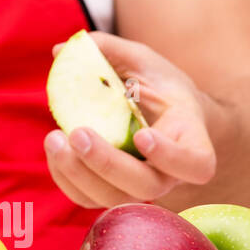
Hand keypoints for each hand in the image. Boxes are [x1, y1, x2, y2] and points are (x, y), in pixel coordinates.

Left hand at [43, 31, 217, 208]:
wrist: (160, 114)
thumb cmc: (156, 85)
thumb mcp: (142, 60)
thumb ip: (109, 50)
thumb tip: (61, 50)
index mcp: (190, 140)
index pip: (195, 164)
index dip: (171, 157)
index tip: (142, 135)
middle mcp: (169, 173)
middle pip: (145, 186)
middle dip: (107, 164)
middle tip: (78, 134)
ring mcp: (139, 186)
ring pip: (113, 199)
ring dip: (78, 173)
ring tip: (54, 139)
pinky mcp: (110, 191)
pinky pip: (87, 197)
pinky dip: (65, 176)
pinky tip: (54, 147)